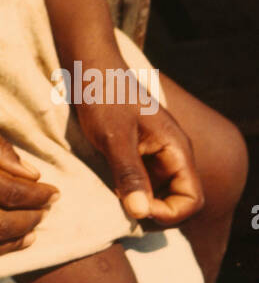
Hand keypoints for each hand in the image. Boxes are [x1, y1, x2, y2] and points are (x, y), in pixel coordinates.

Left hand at [75, 80, 203, 225]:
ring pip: (159, 195)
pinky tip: (110, 189)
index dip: (170, 213)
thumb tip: (140, 212)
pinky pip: (143, 184)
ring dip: (141, 204)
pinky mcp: (139, 155)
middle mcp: (172, 156)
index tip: (138, 209)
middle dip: (155, 213)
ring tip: (115, 199)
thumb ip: (130, 173)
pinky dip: (131, 193)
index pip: (192, 199)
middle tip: (123, 208)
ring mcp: (156, 156)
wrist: (90, 68)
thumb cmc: (104, 96)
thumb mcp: (114, 137)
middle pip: (178, 202)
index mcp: (177, 149)